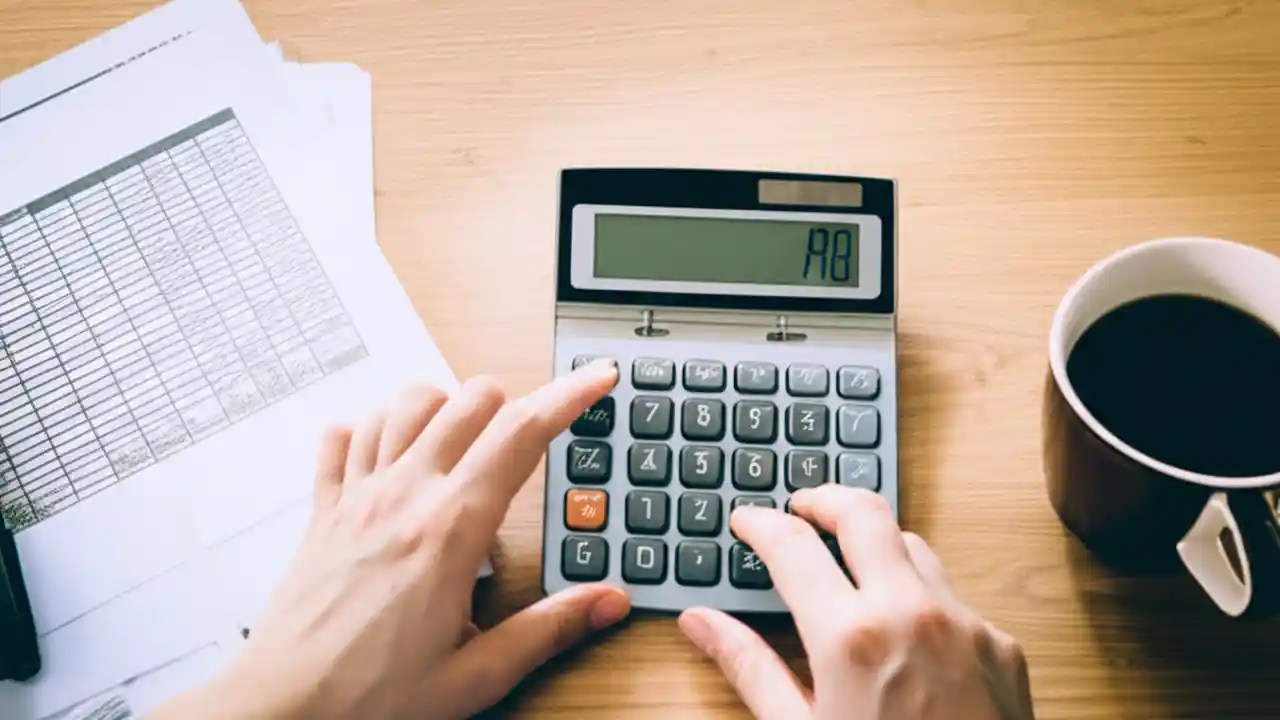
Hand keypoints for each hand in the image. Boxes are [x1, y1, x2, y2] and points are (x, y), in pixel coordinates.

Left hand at [153, 360, 629, 719]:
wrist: (280, 710)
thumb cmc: (371, 697)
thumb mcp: (477, 675)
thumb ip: (548, 629)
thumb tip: (607, 601)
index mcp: (451, 529)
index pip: (522, 434)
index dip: (568, 396)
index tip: (597, 378)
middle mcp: (404, 495)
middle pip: (469, 399)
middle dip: (512, 404)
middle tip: (530, 444)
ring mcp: (358, 496)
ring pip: (405, 402)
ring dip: (444, 407)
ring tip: (465, 445)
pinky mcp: (323, 511)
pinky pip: (342, 438)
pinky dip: (368, 429)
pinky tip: (388, 455)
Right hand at [678, 486, 1032, 719]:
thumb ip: (749, 668)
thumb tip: (702, 624)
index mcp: (850, 637)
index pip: (792, 545)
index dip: (761, 524)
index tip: (748, 522)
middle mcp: (911, 614)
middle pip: (864, 512)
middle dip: (824, 499)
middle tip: (800, 509)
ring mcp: (964, 624)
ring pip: (913, 546)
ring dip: (876, 543)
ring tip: (849, 566)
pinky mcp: (1001, 645)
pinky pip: (953, 596)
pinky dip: (920, 597)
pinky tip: (903, 633)